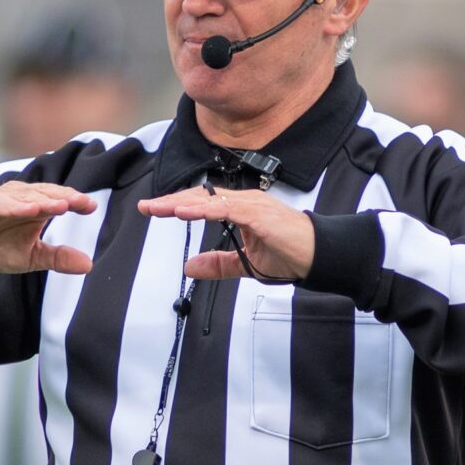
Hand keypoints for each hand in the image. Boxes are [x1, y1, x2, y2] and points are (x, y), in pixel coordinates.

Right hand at [0, 181, 96, 274]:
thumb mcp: (32, 257)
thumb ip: (58, 258)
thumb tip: (88, 265)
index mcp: (37, 206)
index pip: (60, 199)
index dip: (75, 201)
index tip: (91, 206)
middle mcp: (22, 198)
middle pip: (47, 194)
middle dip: (65, 197)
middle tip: (83, 202)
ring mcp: (4, 201)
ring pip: (27, 197)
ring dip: (44, 200)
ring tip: (60, 206)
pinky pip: (1, 204)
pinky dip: (14, 206)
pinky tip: (28, 210)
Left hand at [137, 185, 314, 280]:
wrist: (318, 257)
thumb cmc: (288, 254)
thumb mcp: (244, 264)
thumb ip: (218, 264)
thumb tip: (189, 267)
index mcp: (239, 209)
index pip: (201, 203)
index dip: (175, 205)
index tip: (152, 210)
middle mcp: (243, 202)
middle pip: (200, 197)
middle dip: (171, 201)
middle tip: (146, 207)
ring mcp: (251, 205)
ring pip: (209, 200)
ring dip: (182, 203)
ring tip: (159, 208)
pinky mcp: (259, 214)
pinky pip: (226, 208)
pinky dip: (204, 209)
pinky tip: (185, 212)